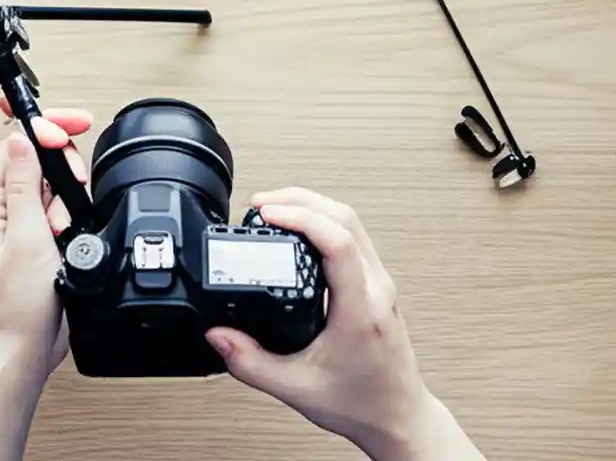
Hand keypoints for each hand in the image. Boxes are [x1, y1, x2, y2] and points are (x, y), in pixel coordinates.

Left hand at [0, 101, 92, 382]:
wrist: (27, 347)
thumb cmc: (16, 306)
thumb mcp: (25, 236)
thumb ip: (24, 186)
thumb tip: (20, 139)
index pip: (14, 146)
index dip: (42, 129)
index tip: (69, 124)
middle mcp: (8, 212)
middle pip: (39, 161)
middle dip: (63, 165)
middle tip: (75, 182)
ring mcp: (27, 227)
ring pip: (55, 187)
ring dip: (69, 198)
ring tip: (65, 225)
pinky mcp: (45, 242)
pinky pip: (65, 212)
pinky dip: (75, 217)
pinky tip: (73, 234)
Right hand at [204, 188, 480, 460]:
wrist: (397, 416)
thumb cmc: (361, 404)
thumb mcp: (295, 388)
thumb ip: (250, 363)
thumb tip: (218, 335)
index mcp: (361, 311)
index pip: (338, 243)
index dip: (300, 218)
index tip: (267, 212)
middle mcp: (377, 290)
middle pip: (345, 219)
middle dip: (300, 200)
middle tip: (261, 203)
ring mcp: (382, 284)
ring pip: (353, 222)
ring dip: (314, 205)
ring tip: (275, 206)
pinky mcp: (379, 284)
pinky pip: (355, 236)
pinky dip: (324, 220)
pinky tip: (302, 226)